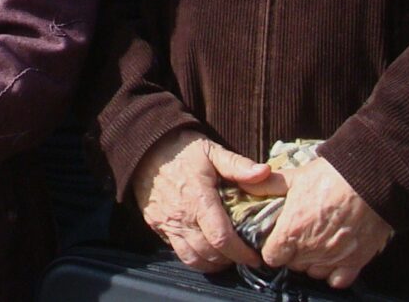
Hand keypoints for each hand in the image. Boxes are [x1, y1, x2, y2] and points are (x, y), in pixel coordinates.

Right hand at [129, 130, 279, 272]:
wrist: (144, 146)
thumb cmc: (181, 148)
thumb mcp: (212, 150)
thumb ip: (238, 165)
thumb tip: (264, 172)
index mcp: (199, 199)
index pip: (222, 238)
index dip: (241, 253)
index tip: (255, 257)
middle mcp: (181, 216)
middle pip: (209, 253)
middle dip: (229, 259)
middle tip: (242, 255)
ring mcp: (166, 223)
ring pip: (192, 258)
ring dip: (211, 262)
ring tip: (225, 256)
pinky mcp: (156, 225)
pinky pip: (176, 249)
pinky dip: (193, 255)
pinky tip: (204, 246)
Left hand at [258, 156, 390, 289]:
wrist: (368, 179)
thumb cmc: (330, 176)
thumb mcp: (295, 177)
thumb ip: (268, 185)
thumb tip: (245, 185)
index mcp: (292, 230)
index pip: (271, 257)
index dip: (273, 248)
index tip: (278, 240)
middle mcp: (310, 249)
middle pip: (292, 265)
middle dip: (293, 253)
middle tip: (300, 236)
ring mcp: (333, 257)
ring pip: (313, 273)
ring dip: (312, 262)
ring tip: (316, 244)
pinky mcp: (355, 261)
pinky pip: (338, 280)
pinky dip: (334, 273)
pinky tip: (334, 258)